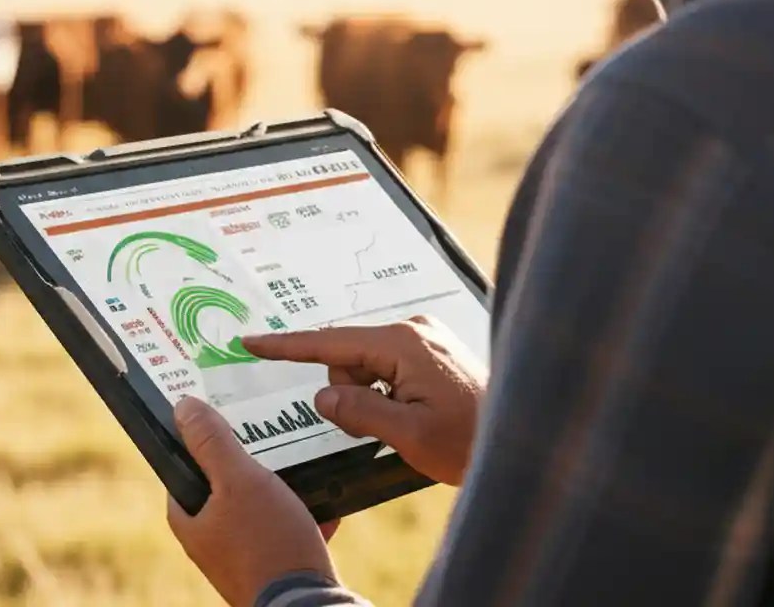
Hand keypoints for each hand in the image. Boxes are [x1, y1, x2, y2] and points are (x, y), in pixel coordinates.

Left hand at [167, 396, 337, 606]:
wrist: (306, 605)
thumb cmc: (267, 543)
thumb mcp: (239, 480)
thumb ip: (212, 442)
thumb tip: (183, 406)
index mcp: (190, 520)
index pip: (186, 468)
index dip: (206, 443)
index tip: (229, 423)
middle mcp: (210, 542)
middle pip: (226, 488)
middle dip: (254, 466)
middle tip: (276, 442)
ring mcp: (240, 558)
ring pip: (260, 508)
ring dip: (284, 490)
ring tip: (306, 469)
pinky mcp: (271, 569)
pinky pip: (285, 532)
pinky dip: (304, 516)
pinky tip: (326, 504)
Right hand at [243, 316, 486, 485]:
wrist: (522, 442)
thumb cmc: (471, 440)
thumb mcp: (407, 434)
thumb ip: (358, 411)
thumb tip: (323, 396)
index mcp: (403, 343)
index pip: (330, 343)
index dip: (287, 347)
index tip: (251, 342)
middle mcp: (414, 331)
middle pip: (349, 360)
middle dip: (353, 396)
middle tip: (387, 429)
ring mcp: (426, 340)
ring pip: (368, 370)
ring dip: (375, 400)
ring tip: (413, 425)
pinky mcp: (434, 353)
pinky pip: (390, 371)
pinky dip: (390, 396)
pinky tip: (420, 415)